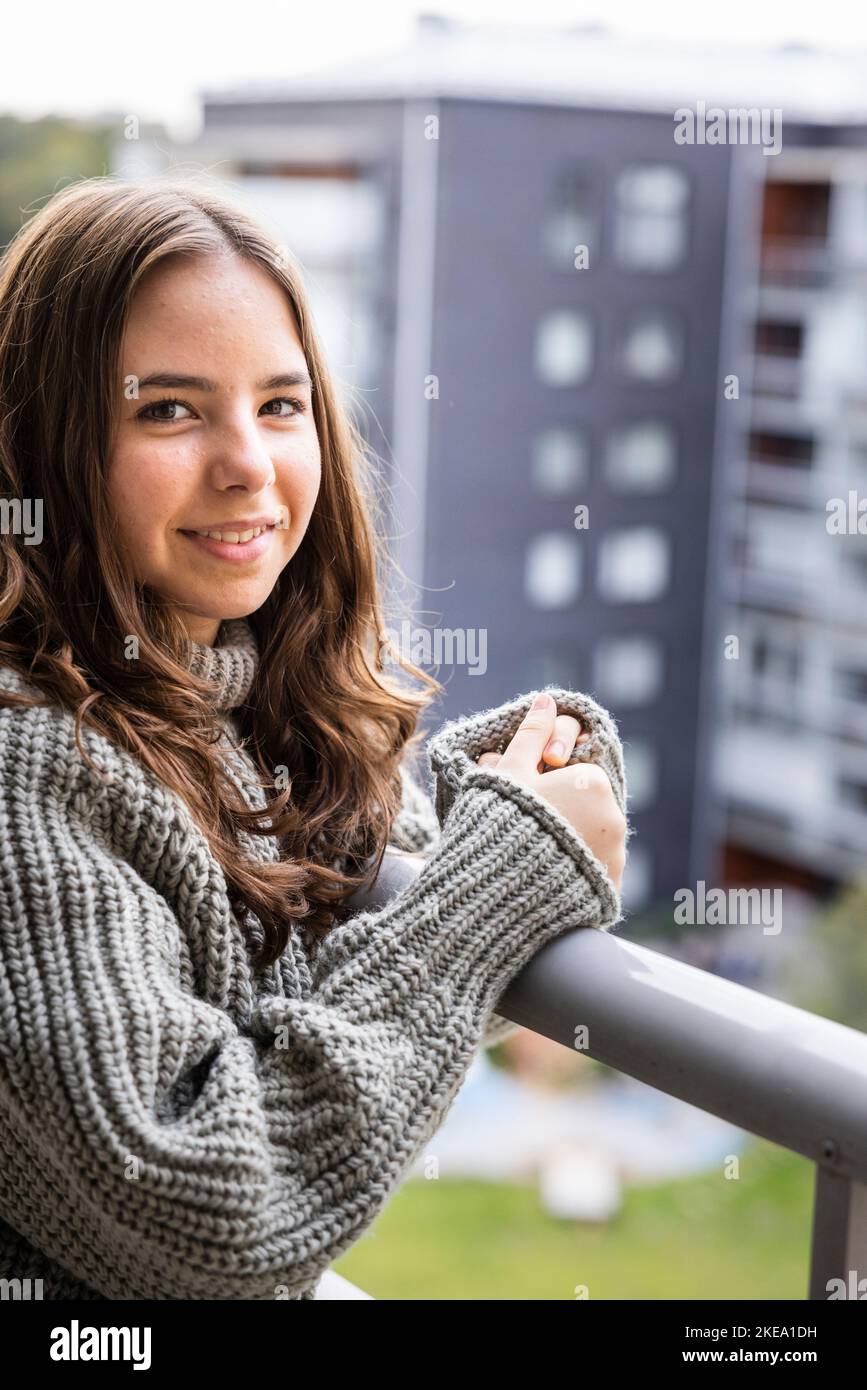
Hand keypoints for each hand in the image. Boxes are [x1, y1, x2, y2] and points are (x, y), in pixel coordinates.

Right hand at [475, 692, 625, 891]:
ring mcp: (615, 857)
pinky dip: (571, 870)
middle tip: (516, 827)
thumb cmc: (500, 824)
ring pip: (586, 837)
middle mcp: (615, 818)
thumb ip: (530, 734)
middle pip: (580, 804)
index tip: (516, 799)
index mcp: (595, 783)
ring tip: (527, 855)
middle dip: (553, 810)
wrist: (499, 896)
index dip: (538, 781)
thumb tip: (546, 701)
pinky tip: (542, 878)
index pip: (569, 772)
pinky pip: (590, 870)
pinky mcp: (608, 890)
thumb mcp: (508, 773)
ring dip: (564, 841)